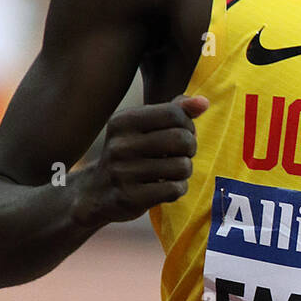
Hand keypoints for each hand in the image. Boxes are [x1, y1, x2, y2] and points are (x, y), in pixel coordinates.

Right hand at [71, 95, 208, 226]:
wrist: (97, 191)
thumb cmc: (132, 152)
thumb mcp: (145, 126)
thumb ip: (175, 110)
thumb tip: (203, 102)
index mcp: (123, 121)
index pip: (174, 113)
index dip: (188, 124)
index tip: (182, 133)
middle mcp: (120, 145)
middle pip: (181, 139)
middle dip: (190, 147)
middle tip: (181, 153)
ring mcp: (123, 172)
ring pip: (182, 166)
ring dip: (184, 170)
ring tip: (172, 170)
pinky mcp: (130, 197)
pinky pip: (174, 190)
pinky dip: (178, 188)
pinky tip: (165, 186)